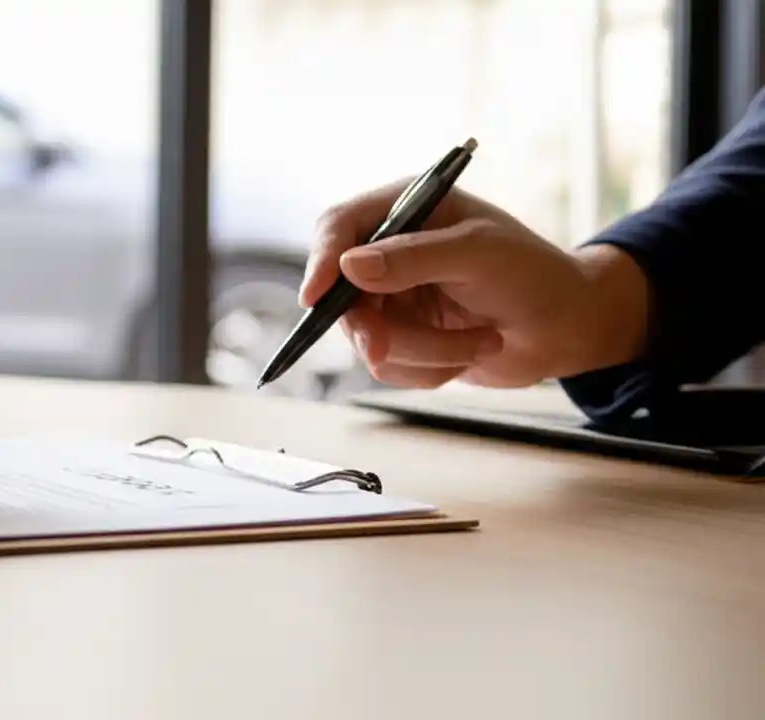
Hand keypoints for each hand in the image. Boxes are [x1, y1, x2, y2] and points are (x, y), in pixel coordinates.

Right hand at [300, 179, 650, 389]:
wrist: (569, 330)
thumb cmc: (535, 275)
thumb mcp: (479, 255)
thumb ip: (413, 258)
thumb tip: (350, 266)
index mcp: (405, 208)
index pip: (338, 227)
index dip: (320, 261)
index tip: (314, 299)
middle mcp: (390, 251)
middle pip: (342, 295)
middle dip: (378, 329)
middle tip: (385, 350)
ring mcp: (393, 297)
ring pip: (368, 339)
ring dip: (424, 352)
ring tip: (481, 340)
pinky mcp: (403, 338)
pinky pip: (389, 366)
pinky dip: (428, 370)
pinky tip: (468, 354)